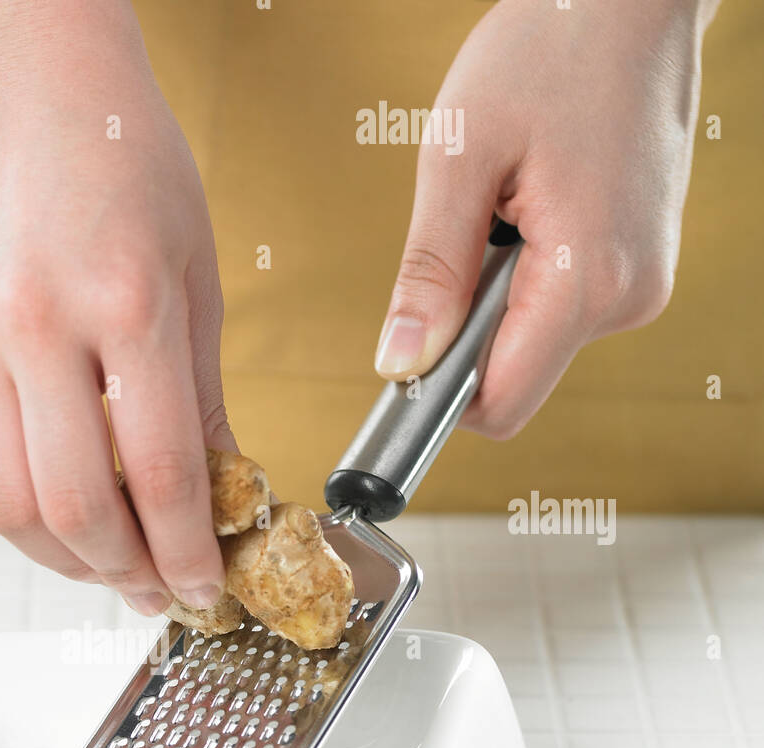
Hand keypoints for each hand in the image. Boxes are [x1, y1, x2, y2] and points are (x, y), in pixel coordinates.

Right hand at [0, 0, 230, 614]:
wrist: (25, 84)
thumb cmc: (124, 161)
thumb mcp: (196, 275)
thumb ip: (203, 400)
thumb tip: (223, 497)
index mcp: (125, 300)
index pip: (158, 474)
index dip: (187, 552)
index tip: (206, 586)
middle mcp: (35, 323)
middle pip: (74, 508)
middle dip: (125, 572)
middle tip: (156, 589)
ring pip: (8, 506)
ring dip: (64, 560)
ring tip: (107, 566)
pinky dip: (17, 512)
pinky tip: (56, 517)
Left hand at [375, 0, 718, 438]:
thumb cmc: (552, 47)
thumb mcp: (460, 158)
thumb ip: (430, 274)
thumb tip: (400, 362)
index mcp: (588, 282)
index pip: (501, 405)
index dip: (440, 398)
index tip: (402, 364)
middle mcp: (630, 298)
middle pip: (515, 378)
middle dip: (467, 335)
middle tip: (459, 243)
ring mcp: (642, 284)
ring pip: (535, 342)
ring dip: (497, 297)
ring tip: (505, 207)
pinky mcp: (639, 265)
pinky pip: (560, 306)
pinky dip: (526, 276)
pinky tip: (530, 207)